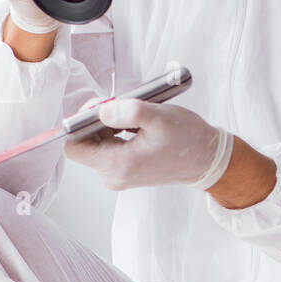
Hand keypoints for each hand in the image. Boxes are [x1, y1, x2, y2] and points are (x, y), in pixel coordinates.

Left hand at [64, 97, 234, 190]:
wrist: (206, 159)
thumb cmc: (187, 138)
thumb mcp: (159, 117)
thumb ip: (128, 111)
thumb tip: (101, 110)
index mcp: (119, 164)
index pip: (75, 147)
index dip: (81, 123)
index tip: (101, 107)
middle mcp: (114, 176)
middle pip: (85, 144)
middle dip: (97, 121)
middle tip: (119, 105)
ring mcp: (119, 176)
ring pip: (96, 145)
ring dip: (108, 126)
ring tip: (132, 117)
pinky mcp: (126, 171)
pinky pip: (108, 149)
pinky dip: (116, 133)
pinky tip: (135, 126)